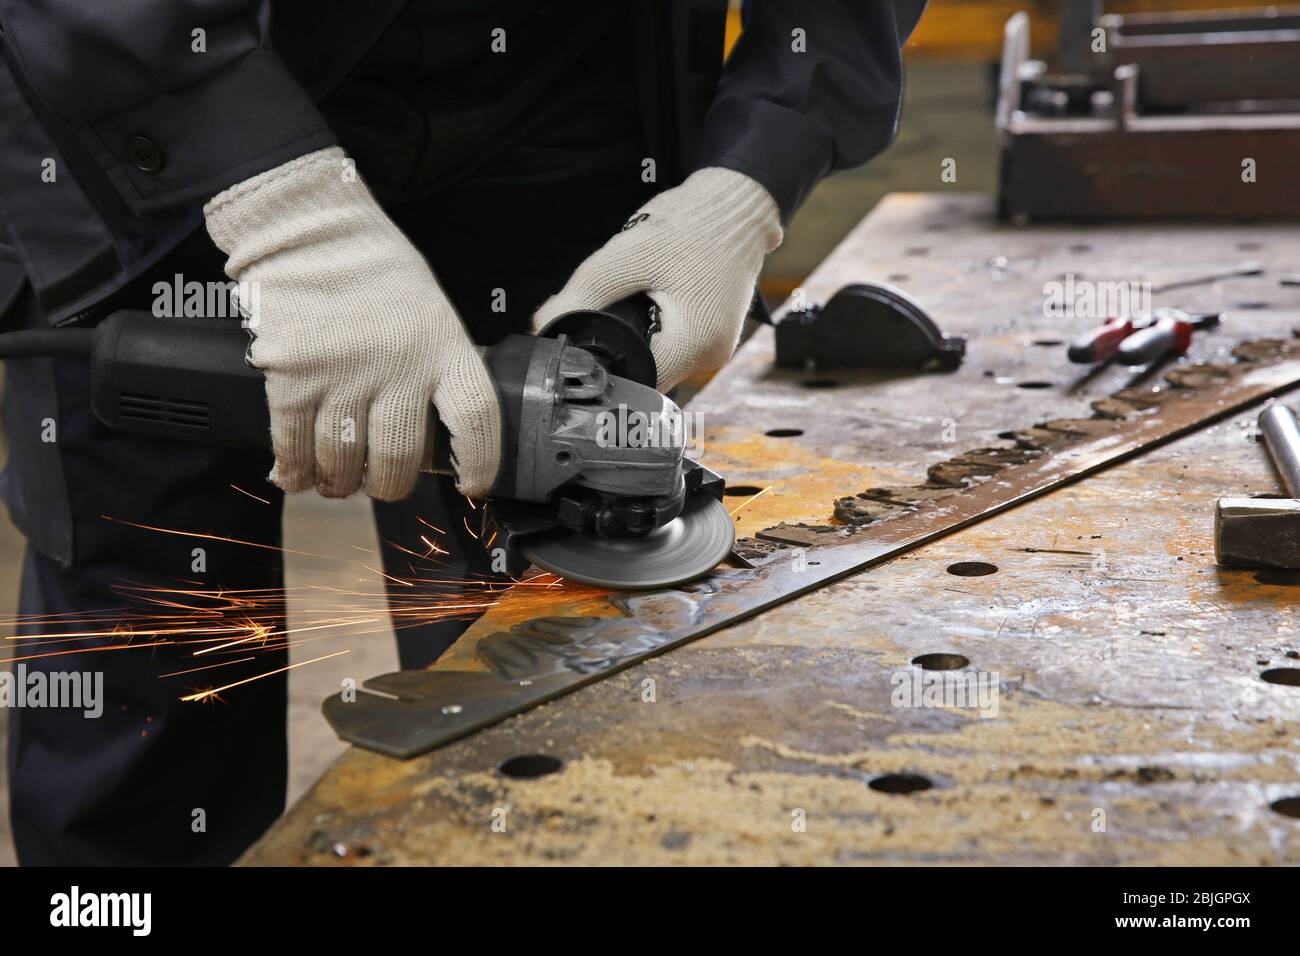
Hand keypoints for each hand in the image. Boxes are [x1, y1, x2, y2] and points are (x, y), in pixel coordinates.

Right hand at [204, 147, 499, 499]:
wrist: (306, 229)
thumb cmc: (373, 271)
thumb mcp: (431, 311)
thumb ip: (437, 368)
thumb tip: (436, 434)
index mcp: (443, 346)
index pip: (476, 419)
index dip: (479, 462)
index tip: (472, 485)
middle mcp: (398, 366)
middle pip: (400, 458)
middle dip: (388, 484)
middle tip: (380, 482)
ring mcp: (342, 374)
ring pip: (344, 460)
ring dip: (339, 482)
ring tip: (337, 479)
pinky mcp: (291, 377)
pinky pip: (294, 445)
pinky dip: (295, 470)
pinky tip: (296, 474)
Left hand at [532, 167, 781, 390]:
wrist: (737, 206)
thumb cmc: (692, 226)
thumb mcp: (627, 257)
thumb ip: (582, 295)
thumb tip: (542, 326)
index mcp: (694, 345)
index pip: (635, 382)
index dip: (603, 368)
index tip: (583, 349)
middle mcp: (709, 356)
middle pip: (645, 373)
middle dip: (619, 348)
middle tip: (607, 311)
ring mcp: (715, 347)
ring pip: (658, 359)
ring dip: (638, 336)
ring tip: (637, 297)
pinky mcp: (714, 335)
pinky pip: (673, 343)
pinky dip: (655, 326)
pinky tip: (653, 298)